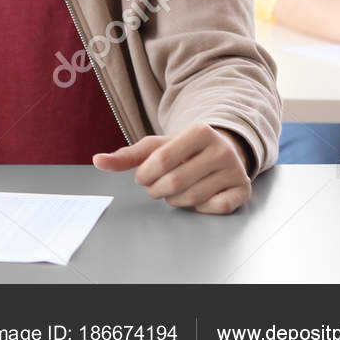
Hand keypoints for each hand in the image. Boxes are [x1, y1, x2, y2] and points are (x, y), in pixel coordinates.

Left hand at [93, 124, 251, 213]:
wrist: (222, 149)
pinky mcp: (244, 189)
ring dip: (175, 201)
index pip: (161, 160)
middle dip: (157, 190)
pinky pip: (215, 208)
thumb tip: (96, 160)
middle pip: (175, 182)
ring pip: (193, 198)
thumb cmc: (182, 149)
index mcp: (199, 131)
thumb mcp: (156, 146)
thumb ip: (127, 155)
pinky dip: (200, 208)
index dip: (145, 175)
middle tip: (157, 186)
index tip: (143, 176)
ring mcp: (236, 169)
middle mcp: (222, 148)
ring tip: (175, 190)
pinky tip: (198, 196)